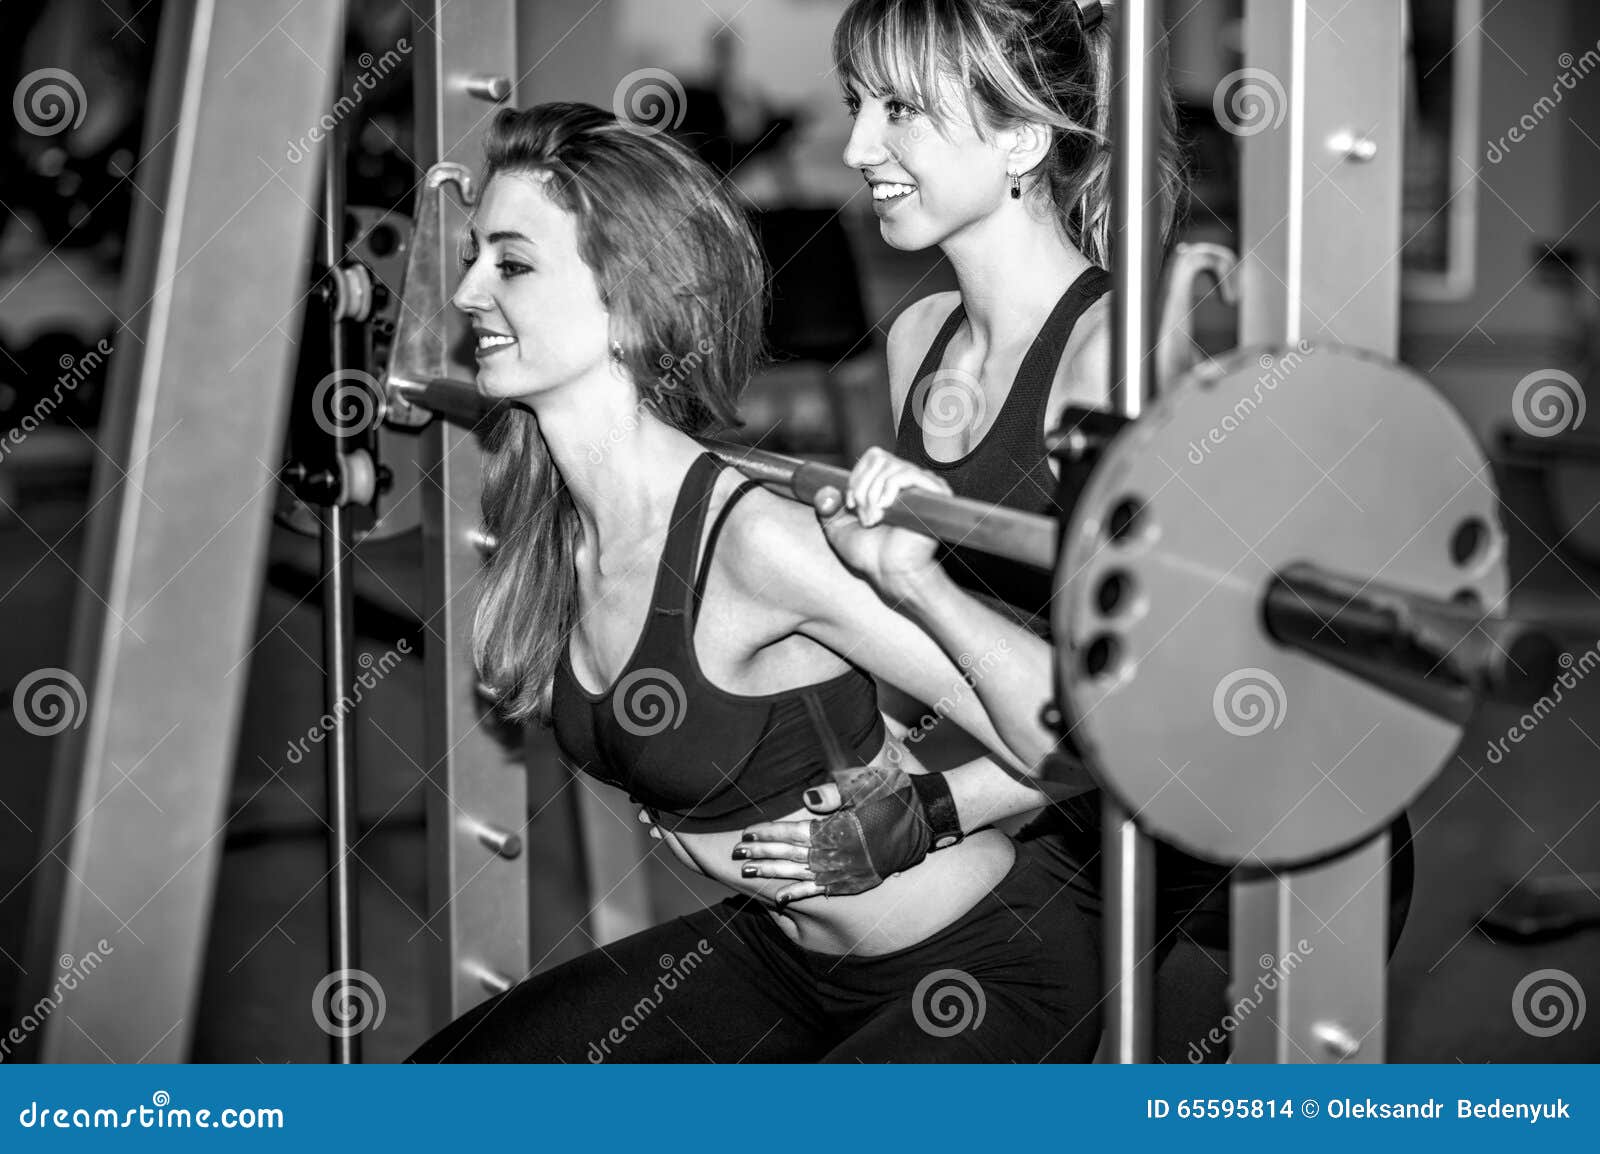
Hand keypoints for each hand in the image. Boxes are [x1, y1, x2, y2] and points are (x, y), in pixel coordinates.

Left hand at [735, 754, 937, 904]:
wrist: (927, 820)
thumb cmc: (895, 795)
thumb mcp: (866, 785)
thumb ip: (833, 793)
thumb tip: (805, 798)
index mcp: (837, 828)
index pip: (792, 832)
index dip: (768, 833)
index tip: (746, 832)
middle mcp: (838, 853)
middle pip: (790, 854)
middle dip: (762, 853)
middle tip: (737, 853)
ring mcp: (847, 871)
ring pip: (800, 873)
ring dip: (772, 873)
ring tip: (748, 871)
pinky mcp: (856, 881)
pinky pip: (821, 891)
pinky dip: (799, 893)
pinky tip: (780, 898)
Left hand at [814, 448, 950, 598]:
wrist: (889, 572)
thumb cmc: (871, 555)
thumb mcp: (838, 528)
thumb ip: (828, 506)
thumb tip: (823, 489)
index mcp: (889, 483)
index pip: (872, 457)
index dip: (856, 477)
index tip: (851, 505)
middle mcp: (908, 480)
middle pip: (879, 458)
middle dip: (862, 488)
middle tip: (864, 517)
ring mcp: (923, 486)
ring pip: (891, 467)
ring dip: (873, 495)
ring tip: (874, 520)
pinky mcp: (935, 493)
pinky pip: (907, 474)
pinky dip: (889, 489)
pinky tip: (885, 510)